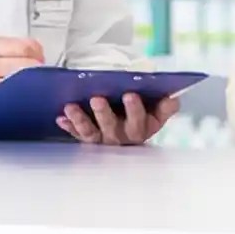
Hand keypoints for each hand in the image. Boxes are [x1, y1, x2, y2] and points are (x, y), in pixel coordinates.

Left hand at [57, 93, 178, 145]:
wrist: (128, 127)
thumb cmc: (143, 115)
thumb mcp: (157, 113)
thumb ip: (165, 107)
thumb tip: (173, 98)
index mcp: (140, 130)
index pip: (138, 122)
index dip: (135, 110)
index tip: (130, 94)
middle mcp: (120, 138)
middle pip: (111, 128)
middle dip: (103, 113)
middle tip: (97, 98)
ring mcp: (102, 139)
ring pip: (90, 132)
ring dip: (80, 119)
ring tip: (71, 106)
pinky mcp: (87, 138)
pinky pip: (76, 133)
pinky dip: (68, 125)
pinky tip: (60, 117)